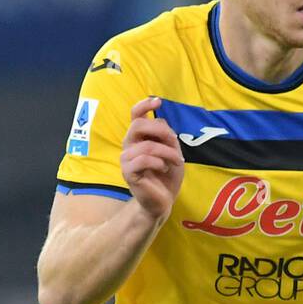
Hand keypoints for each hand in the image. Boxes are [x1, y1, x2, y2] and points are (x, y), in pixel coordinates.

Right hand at [121, 97, 184, 221]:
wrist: (163, 201)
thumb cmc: (166, 176)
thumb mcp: (172, 151)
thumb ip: (167, 137)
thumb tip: (162, 123)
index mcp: (138, 138)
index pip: (135, 115)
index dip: (144, 105)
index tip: (158, 101)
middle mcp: (129, 145)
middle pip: (137, 125)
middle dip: (160, 131)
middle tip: (174, 142)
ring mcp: (126, 159)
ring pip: (146, 145)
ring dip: (167, 152)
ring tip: (176, 161)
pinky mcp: (128, 173)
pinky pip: (143, 160)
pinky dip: (159, 163)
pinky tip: (163, 168)